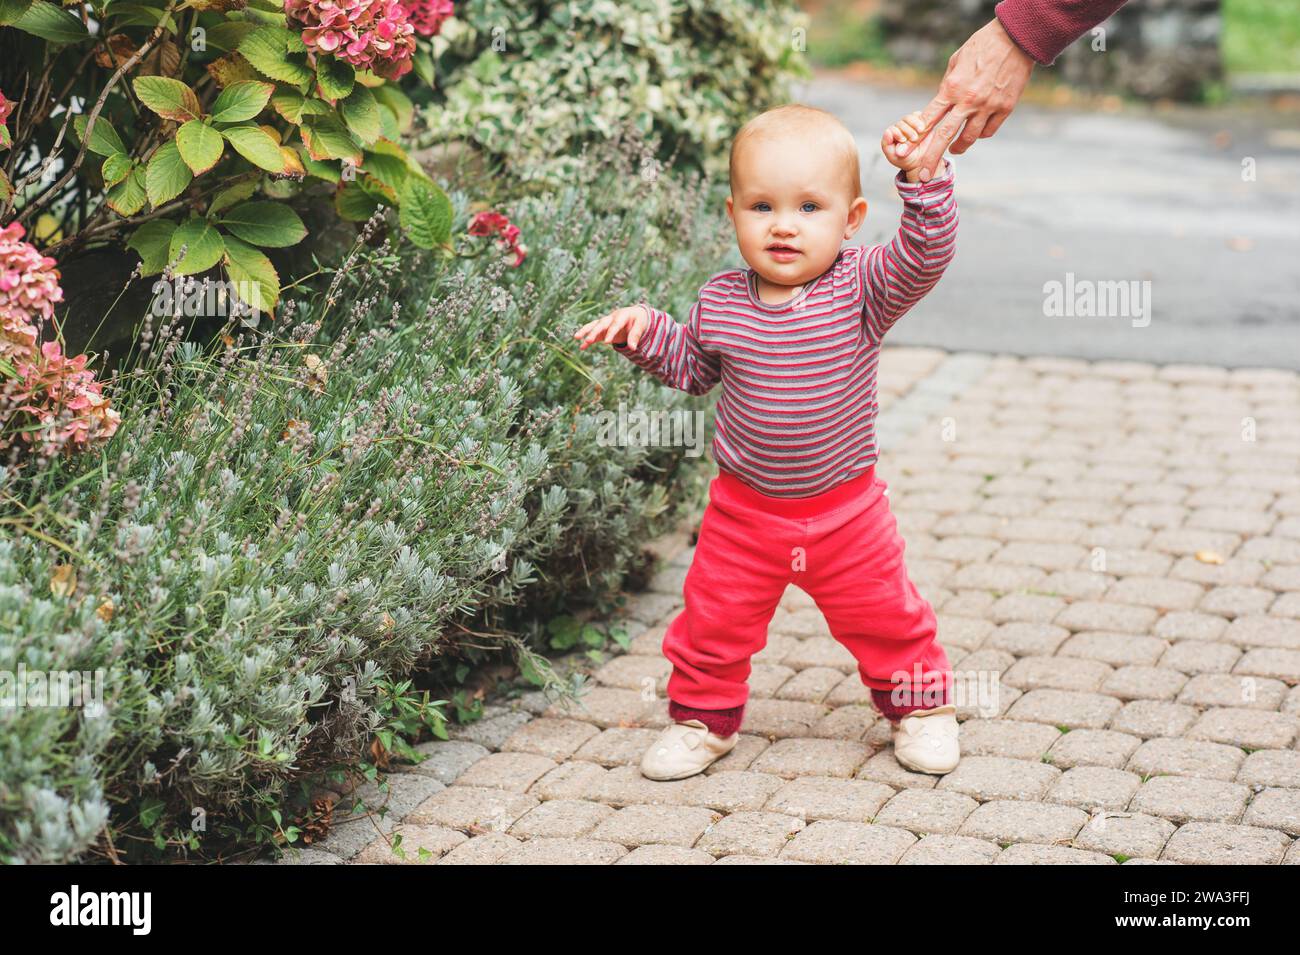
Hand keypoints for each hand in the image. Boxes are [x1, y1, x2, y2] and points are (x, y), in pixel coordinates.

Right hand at [573, 305, 649, 350]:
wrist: (635, 316)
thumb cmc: (639, 320)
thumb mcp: (641, 325)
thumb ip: (635, 336)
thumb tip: (632, 348)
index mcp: (622, 315)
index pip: (615, 324)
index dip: (611, 332)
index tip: (606, 342)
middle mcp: (611, 317)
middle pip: (601, 324)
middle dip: (594, 332)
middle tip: (588, 340)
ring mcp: (606, 323)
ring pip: (594, 326)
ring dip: (585, 331)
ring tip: (576, 337)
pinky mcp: (603, 330)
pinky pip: (594, 335)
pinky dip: (588, 340)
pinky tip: (581, 347)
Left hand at [882, 111, 935, 178]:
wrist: (922, 163)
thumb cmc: (906, 160)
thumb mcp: (894, 157)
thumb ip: (887, 145)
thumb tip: (887, 131)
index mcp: (892, 135)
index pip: (892, 129)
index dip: (897, 133)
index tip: (903, 140)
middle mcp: (901, 128)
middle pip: (902, 122)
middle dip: (907, 130)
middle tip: (914, 139)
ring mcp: (912, 124)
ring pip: (911, 118)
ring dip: (915, 124)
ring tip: (920, 131)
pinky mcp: (923, 122)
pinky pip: (920, 116)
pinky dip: (921, 120)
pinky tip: (923, 127)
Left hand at [908, 17, 1034, 180]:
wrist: (1015, 38)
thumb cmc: (981, 46)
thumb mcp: (956, 61)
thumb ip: (946, 86)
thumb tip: (939, 106)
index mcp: (952, 88)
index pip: (929, 119)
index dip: (915, 138)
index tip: (904, 152)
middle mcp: (968, 101)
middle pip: (945, 136)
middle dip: (931, 158)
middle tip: (922, 176)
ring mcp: (987, 107)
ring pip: (968, 138)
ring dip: (958, 148)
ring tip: (953, 150)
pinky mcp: (1004, 108)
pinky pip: (988, 131)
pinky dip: (979, 134)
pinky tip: (975, 133)